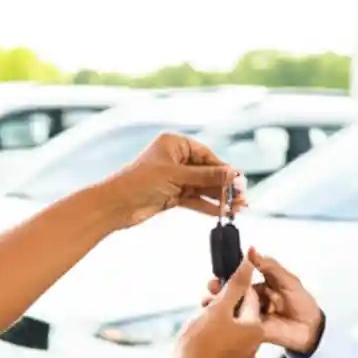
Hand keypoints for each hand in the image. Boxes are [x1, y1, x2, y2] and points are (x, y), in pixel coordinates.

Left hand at [101, 132, 244, 229]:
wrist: (115, 205)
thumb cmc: (140, 182)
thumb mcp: (176, 176)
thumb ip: (206, 176)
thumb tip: (232, 173)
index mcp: (174, 144)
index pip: (206, 155)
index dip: (223, 169)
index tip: (238, 180)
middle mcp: (175, 159)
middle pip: (206, 172)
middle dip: (224, 185)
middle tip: (242, 197)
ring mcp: (174, 178)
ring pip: (202, 187)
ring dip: (219, 197)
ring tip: (238, 208)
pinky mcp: (172, 195)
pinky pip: (194, 199)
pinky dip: (207, 205)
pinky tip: (222, 212)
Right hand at [177, 259, 263, 357]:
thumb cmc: (201, 342)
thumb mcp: (219, 308)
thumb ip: (236, 285)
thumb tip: (250, 262)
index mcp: (256, 329)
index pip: (249, 298)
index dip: (231, 290)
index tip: (216, 287)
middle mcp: (254, 347)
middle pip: (240, 317)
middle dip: (222, 308)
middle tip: (203, 306)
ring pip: (231, 333)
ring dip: (217, 325)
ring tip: (198, 325)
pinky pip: (225, 350)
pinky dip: (214, 343)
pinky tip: (199, 342)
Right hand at [204, 247, 323, 355]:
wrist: (312, 328)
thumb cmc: (302, 302)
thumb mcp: (287, 280)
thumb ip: (268, 266)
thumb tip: (251, 249)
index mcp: (260, 287)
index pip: (240, 279)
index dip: (228, 275)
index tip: (217, 271)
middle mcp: (253, 301)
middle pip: (232, 294)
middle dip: (218, 290)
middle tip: (211, 286)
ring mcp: (252, 316)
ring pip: (232, 309)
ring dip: (219, 305)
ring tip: (209, 302)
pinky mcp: (252, 331)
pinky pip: (238, 325)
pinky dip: (228, 321)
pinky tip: (219, 318)